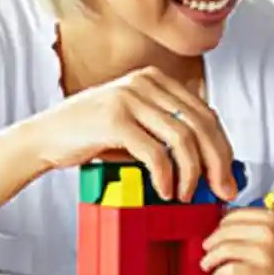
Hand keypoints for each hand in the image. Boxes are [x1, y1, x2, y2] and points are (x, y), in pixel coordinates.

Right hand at [22, 66, 236, 202]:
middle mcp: (145, 82)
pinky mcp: (114, 120)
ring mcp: (129, 98)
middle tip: (221, 191)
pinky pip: (155, 152)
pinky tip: (165, 191)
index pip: (205, 112)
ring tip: (186, 194)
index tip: (227, 176)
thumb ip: (167, 132)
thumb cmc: (91, 135)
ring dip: (192, 173)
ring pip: (183, 138)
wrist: (46, 136)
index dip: (223, 147)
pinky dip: (166, 176)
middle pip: (200, 124)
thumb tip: (211, 164)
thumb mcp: (135, 124)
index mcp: (154, 80)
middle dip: (217, 163)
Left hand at [201, 202, 273, 274]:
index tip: (215, 235)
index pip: (234, 216)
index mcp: (272, 218)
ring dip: (210, 259)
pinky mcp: (261, 273)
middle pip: (225, 232)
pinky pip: (229, 270)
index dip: (220, 227)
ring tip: (207, 265)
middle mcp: (267, 231)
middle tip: (206, 251)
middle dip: (211, 243)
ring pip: (223, 250)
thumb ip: (264, 226)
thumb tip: (233, 229)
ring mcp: (264, 252)